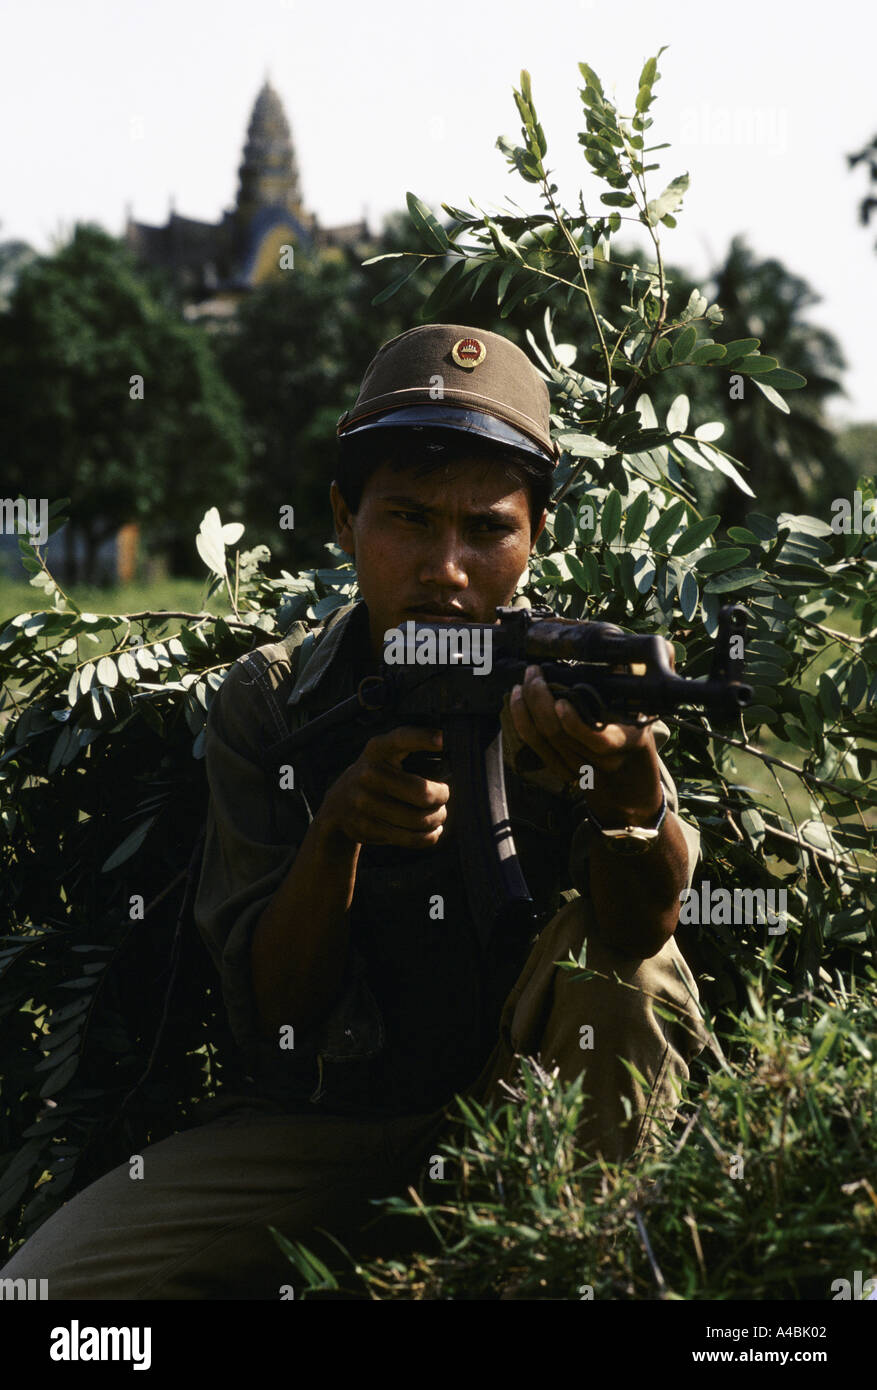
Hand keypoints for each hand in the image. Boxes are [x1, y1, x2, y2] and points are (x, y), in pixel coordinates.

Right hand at [316, 726, 448, 849]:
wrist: (339, 804)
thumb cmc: (379, 775)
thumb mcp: (386, 756)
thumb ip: (413, 753)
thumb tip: (455, 759)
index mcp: (377, 749)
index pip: (402, 739)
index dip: (423, 738)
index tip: (444, 739)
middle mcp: (368, 774)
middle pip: (422, 792)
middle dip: (442, 796)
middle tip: (444, 794)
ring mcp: (364, 803)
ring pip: (420, 819)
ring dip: (438, 818)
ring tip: (440, 814)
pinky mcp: (367, 828)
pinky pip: (412, 838)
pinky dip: (429, 835)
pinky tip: (433, 829)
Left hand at [508, 665, 663, 821]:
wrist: (629, 783)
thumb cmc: (636, 739)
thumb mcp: (641, 715)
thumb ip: (628, 690)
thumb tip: (616, 662)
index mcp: (622, 744)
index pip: (595, 740)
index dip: (574, 723)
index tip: (561, 701)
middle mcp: (597, 760)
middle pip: (558, 734)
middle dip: (539, 700)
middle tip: (534, 673)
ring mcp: (575, 768)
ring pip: (541, 740)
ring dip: (525, 708)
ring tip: (522, 682)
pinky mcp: (560, 770)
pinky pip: (534, 746)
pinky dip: (521, 721)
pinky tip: (517, 700)